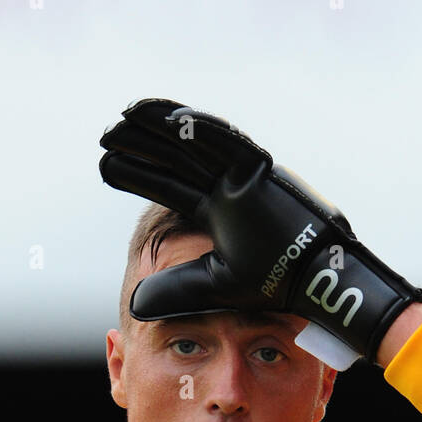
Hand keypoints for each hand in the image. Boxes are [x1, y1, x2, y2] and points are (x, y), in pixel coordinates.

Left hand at [99, 98, 421, 369]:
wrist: (317, 284)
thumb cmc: (277, 288)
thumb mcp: (214, 288)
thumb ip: (177, 291)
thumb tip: (134, 304)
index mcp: (219, 212)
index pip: (170, 184)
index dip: (138, 173)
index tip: (105, 166)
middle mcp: (230, 188)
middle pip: (177, 158)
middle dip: (142, 145)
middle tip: (106, 134)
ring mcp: (246, 177)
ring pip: (196, 143)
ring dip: (160, 128)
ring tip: (123, 118)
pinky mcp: (263, 171)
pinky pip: (227, 142)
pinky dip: (200, 129)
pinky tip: (167, 119)